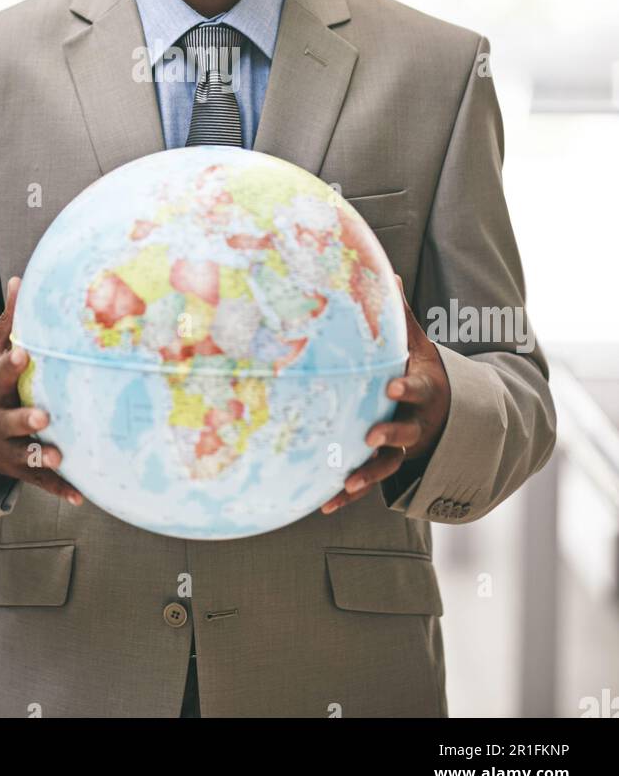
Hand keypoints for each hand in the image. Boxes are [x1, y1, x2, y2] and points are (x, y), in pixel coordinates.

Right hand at [0, 276, 83, 505]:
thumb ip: (9, 320)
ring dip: (39, 455)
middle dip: (24, 418)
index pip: (0, 372)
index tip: (23, 353)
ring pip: (21, 452)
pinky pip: (36, 480)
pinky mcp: (14, 466)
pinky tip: (80, 495)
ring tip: (58, 456)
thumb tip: (23, 277)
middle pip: (9, 417)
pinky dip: (57, 488)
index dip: (11, 364)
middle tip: (43, 416)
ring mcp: (3, 444)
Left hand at [320, 275, 450, 514]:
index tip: (391, 385)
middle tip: (371, 436)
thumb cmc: (425, 369)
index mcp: (423, 388)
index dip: (405, 388)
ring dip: (368, 474)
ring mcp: (406, 447)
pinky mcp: (392, 465)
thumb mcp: (419, 343)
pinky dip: (350, 495)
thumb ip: (401, 314)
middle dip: (390, 434)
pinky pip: (370, 483)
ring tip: (347, 483)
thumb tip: (386, 270)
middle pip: (405, 430)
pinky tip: (324, 505)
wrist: (451, 414)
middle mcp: (417, 421)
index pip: (416, 388)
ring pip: (389, 464)